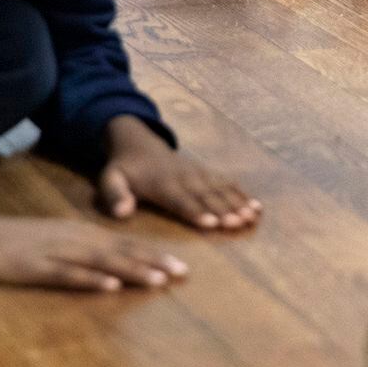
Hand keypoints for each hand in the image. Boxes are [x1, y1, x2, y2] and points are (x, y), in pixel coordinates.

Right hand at [0, 195, 187, 290]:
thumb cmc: (20, 241)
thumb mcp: (60, 241)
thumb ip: (87, 251)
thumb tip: (118, 264)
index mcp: (84, 234)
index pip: (126, 244)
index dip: (155, 254)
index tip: (182, 266)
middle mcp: (77, 240)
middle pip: (121, 251)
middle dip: (154, 261)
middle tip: (183, 273)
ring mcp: (57, 252)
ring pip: (101, 261)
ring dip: (131, 270)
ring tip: (158, 279)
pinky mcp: (35, 268)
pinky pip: (66, 274)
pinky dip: (90, 280)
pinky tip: (109, 287)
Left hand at [101, 116, 260, 230]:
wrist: (140, 143)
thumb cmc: (124, 169)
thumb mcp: (110, 179)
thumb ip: (114, 195)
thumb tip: (122, 212)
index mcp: (162, 185)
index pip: (181, 201)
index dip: (196, 212)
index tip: (211, 223)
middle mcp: (185, 179)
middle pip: (207, 197)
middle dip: (224, 210)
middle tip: (240, 222)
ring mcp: (199, 175)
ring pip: (221, 191)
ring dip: (238, 203)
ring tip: (253, 216)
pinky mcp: (207, 174)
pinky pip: (227, 184)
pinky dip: (242, 195)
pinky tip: (257, 206)